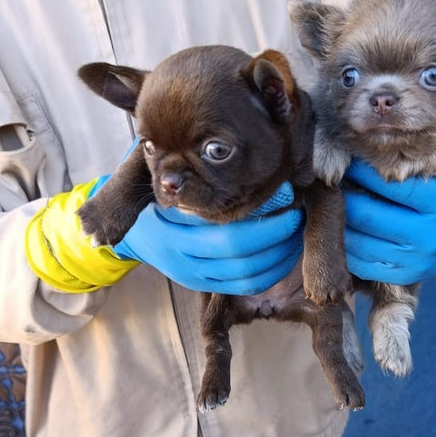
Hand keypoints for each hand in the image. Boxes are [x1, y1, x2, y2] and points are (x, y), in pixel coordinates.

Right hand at [112, 184, 303, 293]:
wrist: (137, 232)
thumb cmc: (158, 191)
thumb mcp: (163, 172)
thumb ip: (186, 167)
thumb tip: (235, 150)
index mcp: (172, 225)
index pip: (225, 225)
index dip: (262, 211)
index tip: (285, 192)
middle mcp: (180, 255)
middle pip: (239, 251)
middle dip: (276, 233)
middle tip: (297, 212)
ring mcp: (192, 275)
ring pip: (246, 274)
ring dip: (279, 255)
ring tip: (296, 232)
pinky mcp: (204, 286)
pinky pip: (244, 286)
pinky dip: (270, 272)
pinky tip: (284, 254)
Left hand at [342, 134, 435, 283]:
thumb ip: (425, 147)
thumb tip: (382, 127)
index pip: (393, 185)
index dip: (364, 172)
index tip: (350, 159)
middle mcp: (434, 235)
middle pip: (370, 215)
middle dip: (346, 196)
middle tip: (333, 180)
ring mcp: (418, 260)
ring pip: (360, 241)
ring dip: (341, 220)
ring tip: (335, 202)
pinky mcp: (404, 276)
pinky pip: (362, 263)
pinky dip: (347, 244)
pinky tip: (346, 226)